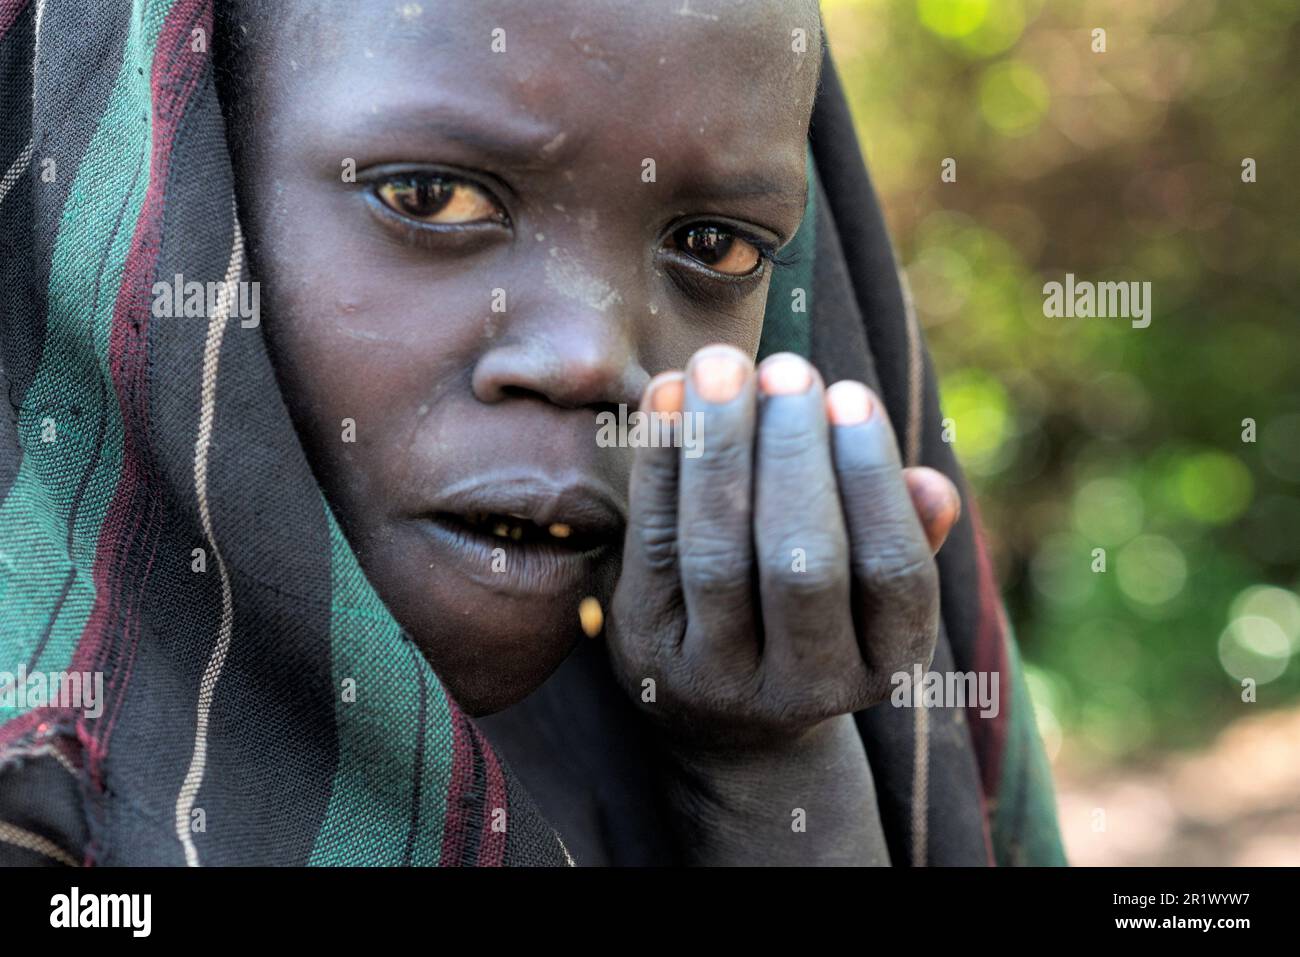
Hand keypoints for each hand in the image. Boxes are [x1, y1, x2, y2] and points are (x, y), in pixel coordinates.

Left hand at [606, 345, 958, 863]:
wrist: (722, 714)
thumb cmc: (818, 617)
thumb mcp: (874, 596)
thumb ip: (907, 536)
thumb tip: (932, 486)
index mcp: (882, 668)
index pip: (893, 574)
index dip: (873, 482)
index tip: (850, 395)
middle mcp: (803, 688)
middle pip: (802, 564)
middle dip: (794, 457)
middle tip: (786, 367)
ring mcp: (715, 675)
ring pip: (719, 556)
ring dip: (721, 450)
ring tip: (723, 365)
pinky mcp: (646, 646)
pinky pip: (651, 544)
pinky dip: (659, 463)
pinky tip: (668, 393)